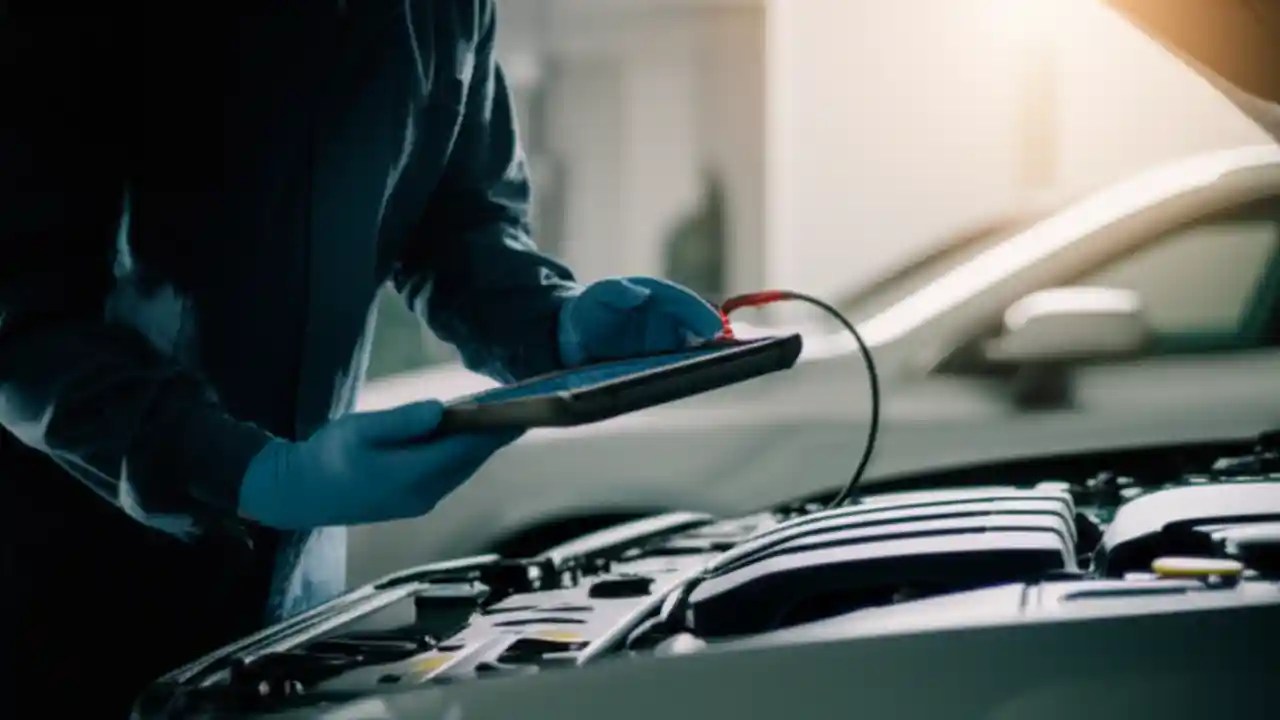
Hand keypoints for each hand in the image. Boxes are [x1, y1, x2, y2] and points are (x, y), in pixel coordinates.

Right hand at [238, 401, 520, 529]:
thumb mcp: (359, 429)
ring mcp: (420, 501)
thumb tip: (441, 411)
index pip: (465, 448)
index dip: (494, 429)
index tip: (520, 410)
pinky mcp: (414, 501)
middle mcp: (424, 493)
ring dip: (481, 446)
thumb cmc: (326, 456)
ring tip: (503, 420)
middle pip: (470, 461)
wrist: (300, 494)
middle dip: (495, 436)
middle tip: (522, 410)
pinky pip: (450, 475)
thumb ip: (402, 422)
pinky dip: (463, 455)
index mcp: (411, 475)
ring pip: (462, 469)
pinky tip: (470, 438)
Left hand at [558, 277, 724, 366]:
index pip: (683, 301)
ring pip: (690, 350)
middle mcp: (669, 319)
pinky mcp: (660, 364)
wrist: (573, 334)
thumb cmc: (590, 309)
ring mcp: (667, 342)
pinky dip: (684, 374)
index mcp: (658, 296)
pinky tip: (683, 384)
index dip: (699, 313)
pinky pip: (676, 368)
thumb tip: (640, 292)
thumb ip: (617, 292)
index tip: (712, 326)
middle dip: (710, 341)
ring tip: (708, 373)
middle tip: (722, 355)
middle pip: (696, 328)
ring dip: (701, 360)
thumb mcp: (599, 296)